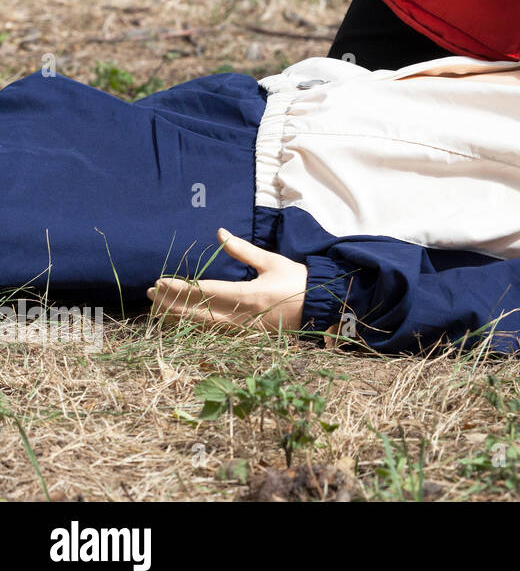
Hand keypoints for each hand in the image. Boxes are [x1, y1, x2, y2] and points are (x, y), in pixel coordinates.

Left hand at [148, 228, 307, 332]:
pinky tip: (178, 320)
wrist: (318, 308)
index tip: (160, 281)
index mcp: (248, 295)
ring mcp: (241, 330)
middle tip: (150, 292)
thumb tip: (220, 233)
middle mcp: (240, 316)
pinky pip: (210, 332)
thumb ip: (242, 250)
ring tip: (157, 307)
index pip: (204, 292)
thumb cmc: (297, 281)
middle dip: (170, 302)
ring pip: (199, 325)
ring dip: (176, 316)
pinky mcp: (243, 337)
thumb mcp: (271, 262)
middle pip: (195, 312)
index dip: (179, 288)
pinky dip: (191, 326)